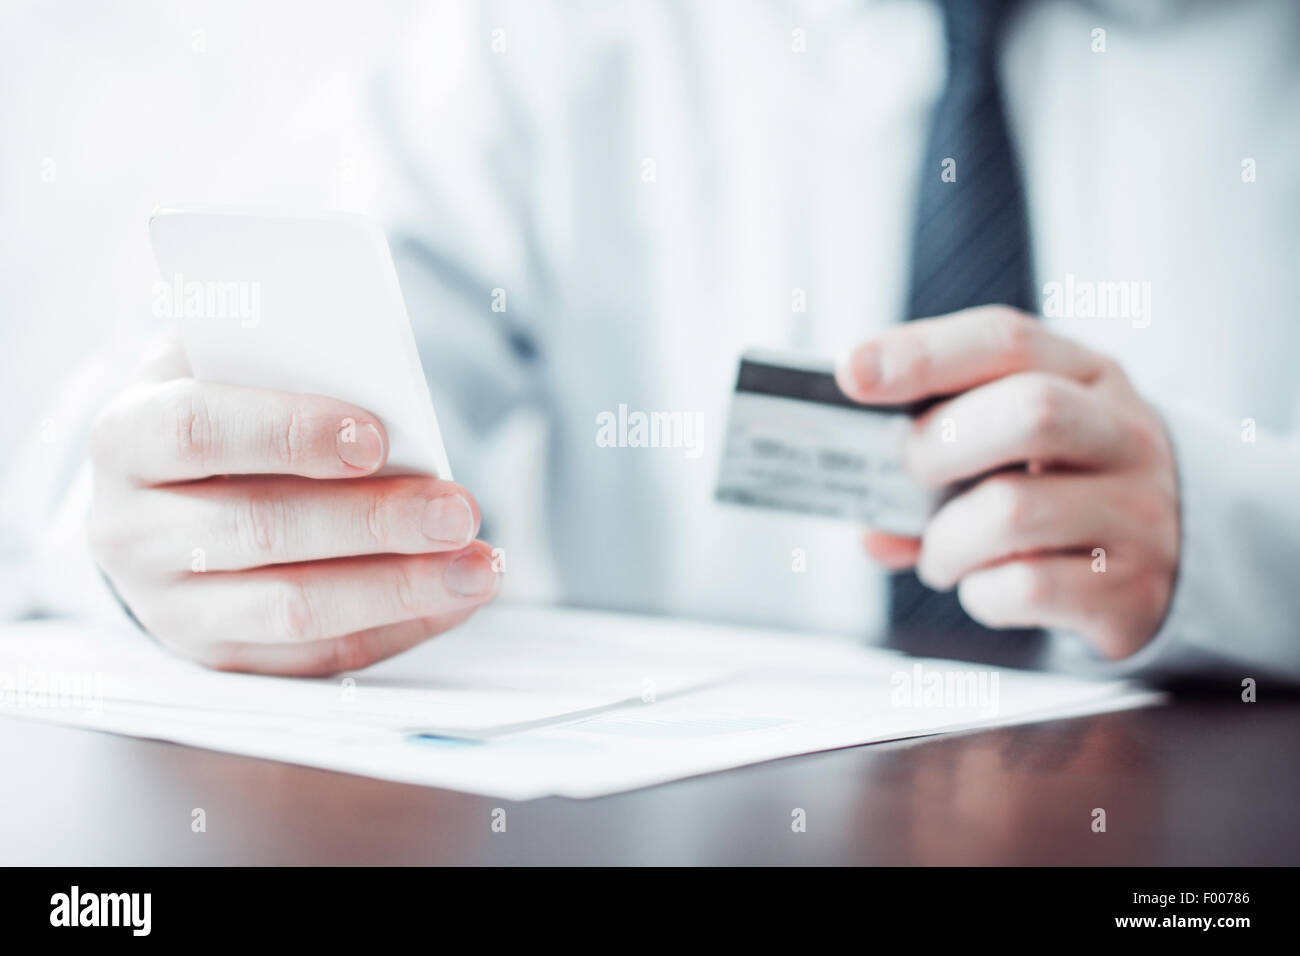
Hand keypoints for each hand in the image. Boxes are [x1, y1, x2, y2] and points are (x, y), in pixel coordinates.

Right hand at [88, 345, 499, 675]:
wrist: (168, 497)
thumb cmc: (225, 414)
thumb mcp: (231, 371)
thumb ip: (282, 366)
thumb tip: (375, 376)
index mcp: (125, 440)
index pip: (197, 431)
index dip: (288, 431)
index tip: (378, 437)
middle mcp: (131, 532)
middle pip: (260, 530)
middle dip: (374, 521)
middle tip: (460, 509)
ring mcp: (171, 608)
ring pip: (293, 609)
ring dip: (399, 589)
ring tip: (479, 566)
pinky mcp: (222, 658)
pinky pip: (318, 656)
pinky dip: (399, 627)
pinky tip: (457, 599)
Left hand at [835, 306, 1178, 659]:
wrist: (1186, 552)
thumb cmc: (1066, 483)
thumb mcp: (1021, 444)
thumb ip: (940, 461)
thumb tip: (870, 529)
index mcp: (1086, 375)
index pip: (1006, 342)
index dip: (923, 353)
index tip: (852, 373)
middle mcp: (1123, 435)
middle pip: (1030, 412)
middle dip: (940, 444)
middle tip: (910, 473)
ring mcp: (1136, 513)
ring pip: (1013, 512)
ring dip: (946, 541)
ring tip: (942, 552)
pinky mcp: (1130, 590)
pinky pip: (1027, 587)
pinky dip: (980, 592)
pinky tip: (984, 585)